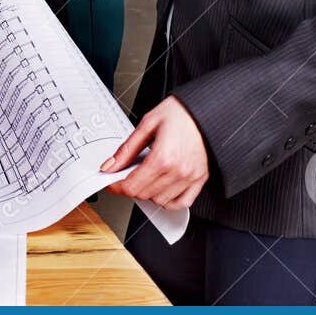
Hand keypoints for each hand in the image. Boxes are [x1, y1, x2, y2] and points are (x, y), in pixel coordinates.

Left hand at [101, 96, 209, 210]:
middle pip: (144, 194)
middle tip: (125, 175)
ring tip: (144, 177)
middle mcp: (178, 171)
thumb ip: (126, 149)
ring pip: (160, 201)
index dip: (116, 186)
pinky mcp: (200, 180)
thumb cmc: (179, 113)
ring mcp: (190, 178)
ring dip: (147, 193)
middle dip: (129, 187)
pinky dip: (168, 201)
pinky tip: (161, 190)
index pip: (132, 186)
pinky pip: (182, 202)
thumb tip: (110, 165)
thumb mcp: (147, 124)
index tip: (110, 181)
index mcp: (163, 157)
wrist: (205, 111)